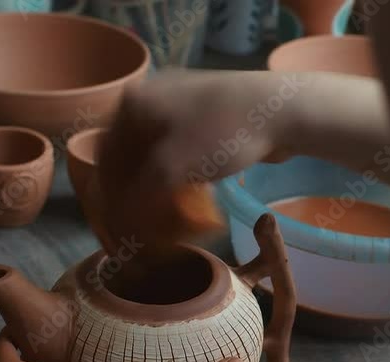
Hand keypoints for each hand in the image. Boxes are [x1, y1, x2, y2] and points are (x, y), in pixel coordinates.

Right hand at [91, 70, 389, 255]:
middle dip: (137, 199)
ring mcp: (181, 110)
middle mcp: (152, 102)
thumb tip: (119, 225)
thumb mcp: (171, 168)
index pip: (107, 159)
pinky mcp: (208, 122)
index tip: (120, 231)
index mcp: (135, 105)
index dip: (111, 200)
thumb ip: (138, 198)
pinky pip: (182, 158)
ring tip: (169, 224)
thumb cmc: (222, 133)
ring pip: (157, 161)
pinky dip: (182, 184)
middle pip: (131, 161)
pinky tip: (192, 205)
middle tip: (145, 232)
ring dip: (160, 194)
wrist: (282, 110)